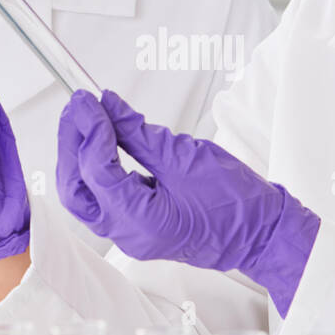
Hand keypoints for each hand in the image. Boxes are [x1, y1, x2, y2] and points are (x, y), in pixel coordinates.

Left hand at [56, 89, 320, 316]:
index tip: (88, 99)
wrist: (262, 233)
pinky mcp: (137, 227)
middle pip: (76, 189)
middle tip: (78, 106)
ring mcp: (130, 235)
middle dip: (72, 144)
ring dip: (79, 157)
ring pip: (84, 196)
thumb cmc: (237, 202)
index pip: (96, 171)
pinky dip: (96, 168)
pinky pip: (103, 198)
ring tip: (84, 119)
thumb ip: (139, 133)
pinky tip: (102, 140)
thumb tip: (108, 107)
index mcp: (141, 221)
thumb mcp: (185, 157)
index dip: (88, 130)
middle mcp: (129, 235)